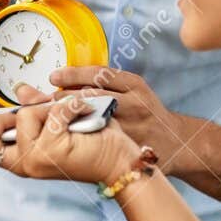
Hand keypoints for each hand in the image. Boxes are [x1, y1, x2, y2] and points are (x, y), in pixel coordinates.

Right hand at [0, 93, 139, 182]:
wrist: (121, 158)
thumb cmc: (92, 141)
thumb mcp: (55, 120)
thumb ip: (32, 109)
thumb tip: (19, 92)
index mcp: (17, 158)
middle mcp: (19, 164)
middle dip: (8, 115)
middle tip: (45, 114)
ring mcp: (31, 161)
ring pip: (20, 116)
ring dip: (50, 109)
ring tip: (74, 120)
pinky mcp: (46, 153)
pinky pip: (45, 113)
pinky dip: (68, 107)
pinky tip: (83, 118)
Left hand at [49, 65, 187, 171]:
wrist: (176, 141)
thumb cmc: (144, 114)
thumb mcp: (131, 91)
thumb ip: (103, 85)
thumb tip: (62, 79)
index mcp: (135, 85)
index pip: (101, 74)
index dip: (74, 74)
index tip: (54, 76)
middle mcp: (135, 104)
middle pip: (94, 96)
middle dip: (64, 98)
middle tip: (43, 101)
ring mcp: (132, 127)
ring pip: (93, 119)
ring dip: (68, 118)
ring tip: (50, 118)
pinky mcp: (129, 147)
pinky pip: (99, 140)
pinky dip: (79, 136)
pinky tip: (65, 135)